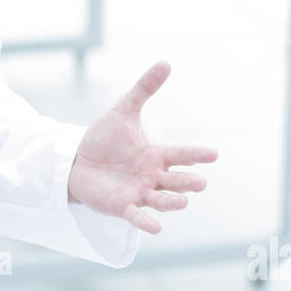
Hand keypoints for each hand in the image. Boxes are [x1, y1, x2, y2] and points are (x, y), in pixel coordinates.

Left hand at [66, 60, 217, 233]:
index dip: (196, 155)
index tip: (214, 154)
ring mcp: (138, 192)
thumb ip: (144, 89)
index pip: (180, 155)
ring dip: (172, 202)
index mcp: (156, 155)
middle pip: (175, 180)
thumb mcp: (123, 110)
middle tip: (201, 183)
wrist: (76, 159)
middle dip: (188, 182)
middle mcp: (152, 176)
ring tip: (184, 202)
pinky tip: (156, 228)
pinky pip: (137, 215)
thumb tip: (166, 63)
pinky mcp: (121, 206)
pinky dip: (146, 221)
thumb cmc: (103, 138)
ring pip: (160, 199)